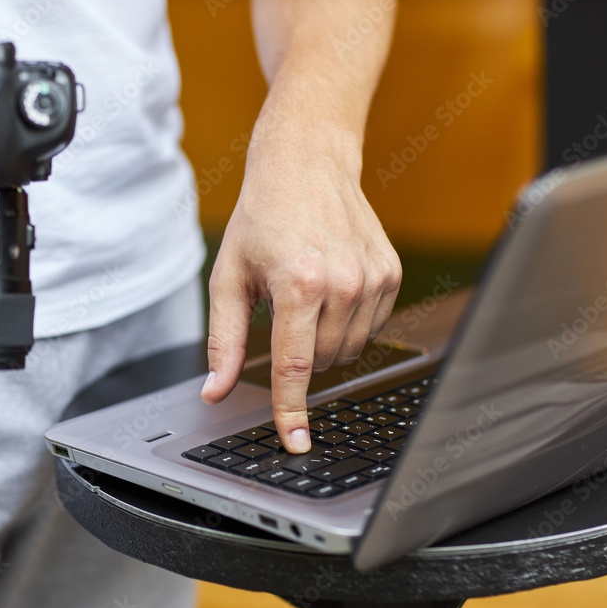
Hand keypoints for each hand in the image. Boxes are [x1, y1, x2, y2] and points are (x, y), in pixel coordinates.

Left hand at [201, 118, 400, 453]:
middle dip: (298, 354)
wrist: (307, 164)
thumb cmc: (261, 218)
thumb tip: (215, 391)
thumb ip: (223, 341)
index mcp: (299, 284)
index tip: (296, 443)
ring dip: (323, 340)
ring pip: (348, 351)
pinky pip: (369, 329)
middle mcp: (344, 284)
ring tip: (306, 292)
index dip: (292, 411)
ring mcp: (373, 280)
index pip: (295, 367)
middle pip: (321, 363)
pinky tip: (330, 288)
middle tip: (282, 308)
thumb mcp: (228, 277)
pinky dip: (346, 322)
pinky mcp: (391, 276)